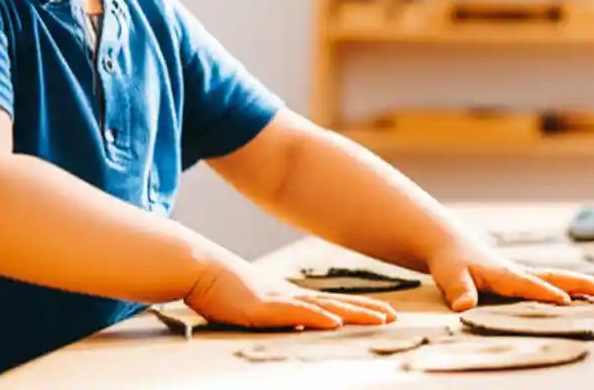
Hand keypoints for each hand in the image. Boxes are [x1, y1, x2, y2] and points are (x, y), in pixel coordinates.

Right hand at [185, 255, 396, 329]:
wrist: (199, 269)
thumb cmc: (221, 289)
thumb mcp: (253, 303)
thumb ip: (273, 312)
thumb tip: (292, 325)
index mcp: (290, 296)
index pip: (333, 302)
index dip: (359, 307)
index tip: (383, 311)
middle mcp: (291, 296)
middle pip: (337, 303)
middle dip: (367, 310)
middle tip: (394, 316)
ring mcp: (279, 299)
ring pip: (326, 307)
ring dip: (354, 313)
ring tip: (379, 319)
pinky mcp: (264, 307)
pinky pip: (296, 314)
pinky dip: (318, 318)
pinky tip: (336, 322)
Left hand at [427, 234, 593, 311]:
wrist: (453, 245)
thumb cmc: (451, 262)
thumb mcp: (450, 276)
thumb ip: (458, 290)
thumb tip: (464, 305)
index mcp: (505, 273)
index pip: (529, 285)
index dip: (546, 294)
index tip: (566, 302)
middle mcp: (522, 272)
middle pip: (558, 278)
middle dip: (584, 285)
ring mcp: (528, 274)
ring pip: (563, 279)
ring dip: (589, 284)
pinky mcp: (528, 279)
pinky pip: (557, 283)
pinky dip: (579, 286)